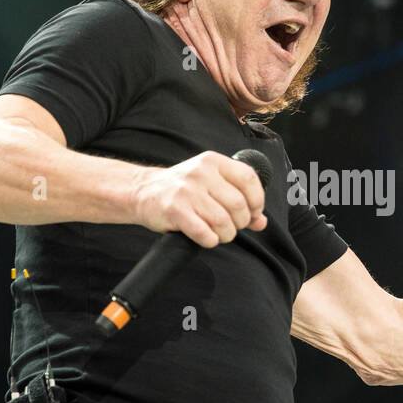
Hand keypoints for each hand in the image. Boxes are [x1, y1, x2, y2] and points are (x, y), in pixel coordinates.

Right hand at [129, 151, 268, 247]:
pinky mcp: (175, 210)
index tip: (253, 213)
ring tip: (218, 234)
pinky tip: (206, 237)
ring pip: (223, 221)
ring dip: (226, 234)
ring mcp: (187, 191)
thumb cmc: (182, 190)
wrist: (142, 192)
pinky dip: (210, 240)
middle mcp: (201, 173)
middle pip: (238, 204)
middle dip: (240, 222)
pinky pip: (205, 233)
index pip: (249, 178)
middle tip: (231, 226)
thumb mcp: (211, 185)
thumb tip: (261, 221)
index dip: (257, 200)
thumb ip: (238, 199)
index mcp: (213, 162)